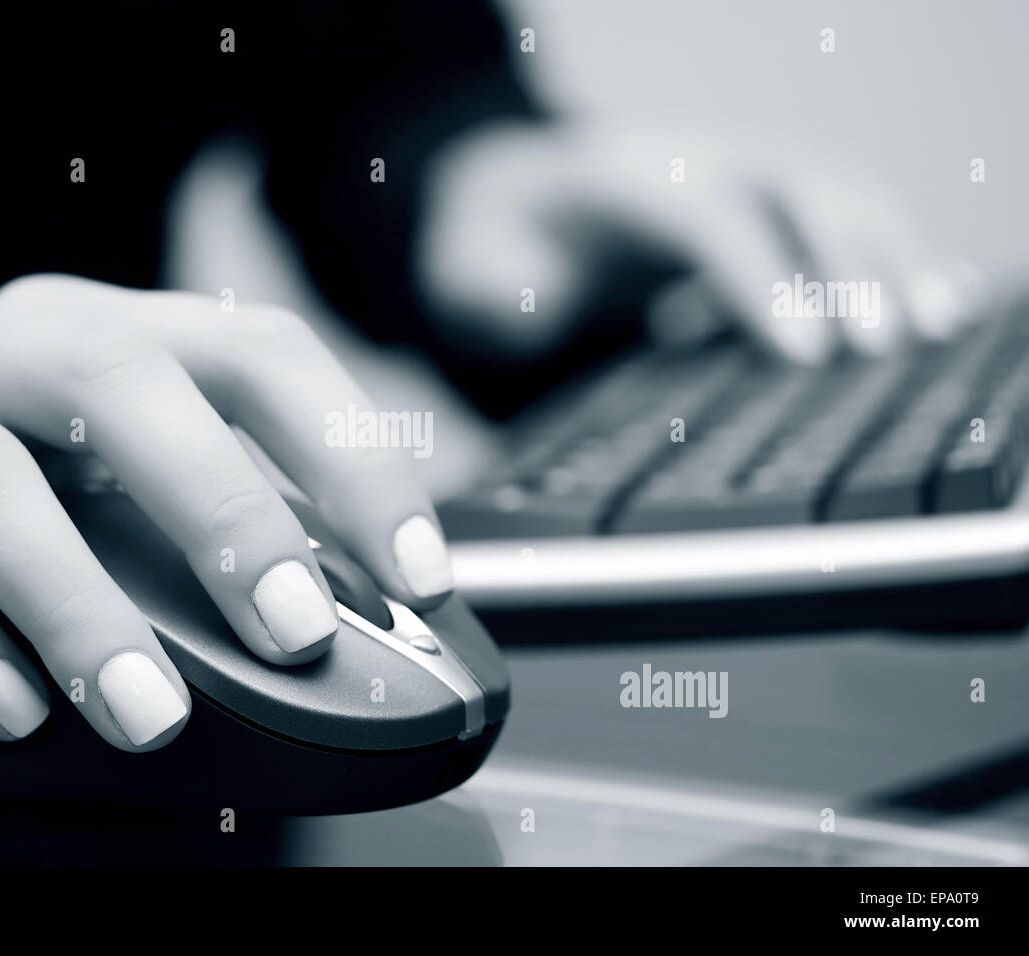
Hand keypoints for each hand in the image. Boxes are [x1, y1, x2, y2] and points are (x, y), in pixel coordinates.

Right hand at [0, 275, 451, 749]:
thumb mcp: (97, 516)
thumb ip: (189, 549)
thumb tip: (328, 629)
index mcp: (94, 339)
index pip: (249, 351)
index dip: (349, 451)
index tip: (420, 572)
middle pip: (119, 376)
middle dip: (223, 507)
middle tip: (295, 629)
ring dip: (81, 602)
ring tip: (151, 712)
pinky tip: (14, 709)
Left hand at [417, 118, 981, 361]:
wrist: (521, 196)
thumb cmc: (499, 242)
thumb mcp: (465, 267)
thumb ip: (481, 288)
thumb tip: (521, 306)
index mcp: (620, 178)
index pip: (704, 215)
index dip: (758, 280)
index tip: (802, 354)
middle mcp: (692, 162)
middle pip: (788, 187)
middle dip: (842, 260)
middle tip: (880, 345)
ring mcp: (737, 177)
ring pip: (830, 196)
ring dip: (887, 256)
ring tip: (936, 326)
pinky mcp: (764, 209)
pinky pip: (840, 219)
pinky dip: (889, 256)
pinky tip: (939, 301)